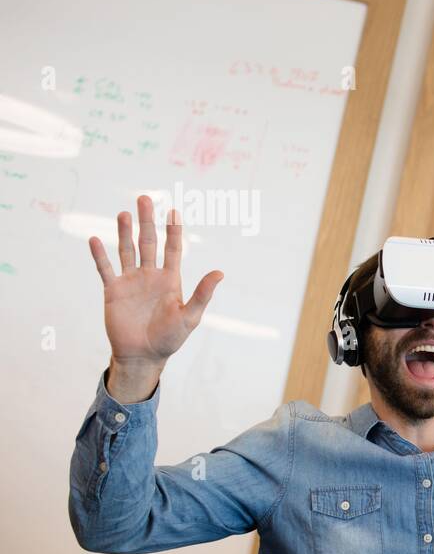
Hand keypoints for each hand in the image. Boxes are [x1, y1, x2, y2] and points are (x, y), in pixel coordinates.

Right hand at [89, 195, 222, 400]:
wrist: (143, 355)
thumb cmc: (170, 338)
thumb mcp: (190, 316)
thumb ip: (202, 293)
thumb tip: (220, 272)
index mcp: (171, 279)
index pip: (173, 249)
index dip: (173, 230)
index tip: (174, 210)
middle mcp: (150, 276)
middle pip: (148, 242)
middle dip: (147, 221)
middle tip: (144, 198)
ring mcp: (131, 282)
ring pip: (127, 250)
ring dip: (124, 232)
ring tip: (124, 213)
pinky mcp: (113, 291)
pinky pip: (105, 269)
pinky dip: (100, 255)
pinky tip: (94, 239)